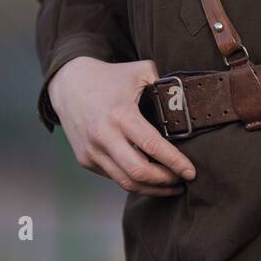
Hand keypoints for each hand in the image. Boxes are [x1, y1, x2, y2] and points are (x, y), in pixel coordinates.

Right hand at [47, 56, 195, 195]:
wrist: (68, 83)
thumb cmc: (110, 77)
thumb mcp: (140, 72)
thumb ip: (166, 85)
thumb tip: (192, 101)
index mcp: (120, 114)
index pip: (152, 146)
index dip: (175, 163)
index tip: (191, 172)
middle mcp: (103, 136)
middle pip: (139, 173)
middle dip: (166, 181)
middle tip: (184, 180)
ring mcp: (92, 151)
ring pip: (126, 182)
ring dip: (152, 188)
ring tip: (172, 186)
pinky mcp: (86, 159)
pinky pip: (115, 177)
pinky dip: (135, 181)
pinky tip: (151, 179)